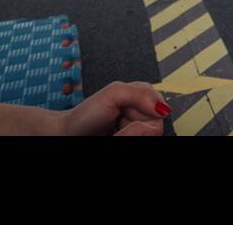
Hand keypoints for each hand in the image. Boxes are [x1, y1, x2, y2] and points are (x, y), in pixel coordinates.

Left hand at [55, 81, 169, 135]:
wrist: (68, 134)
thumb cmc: (86, 114)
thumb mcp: (113, 94)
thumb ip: (140, 94)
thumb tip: (164, 108)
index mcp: (143, 94)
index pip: (160, 109)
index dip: (142, 112)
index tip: (123, 111)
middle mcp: (143, 110)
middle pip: (156, 125)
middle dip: (134, 124)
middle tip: (116, 121)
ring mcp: (137, 126)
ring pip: (147, 135)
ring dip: (128, 133)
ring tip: (113, 129)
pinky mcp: (132, 136)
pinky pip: (137, 139)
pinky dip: (124, 138)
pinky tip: (114, 135)